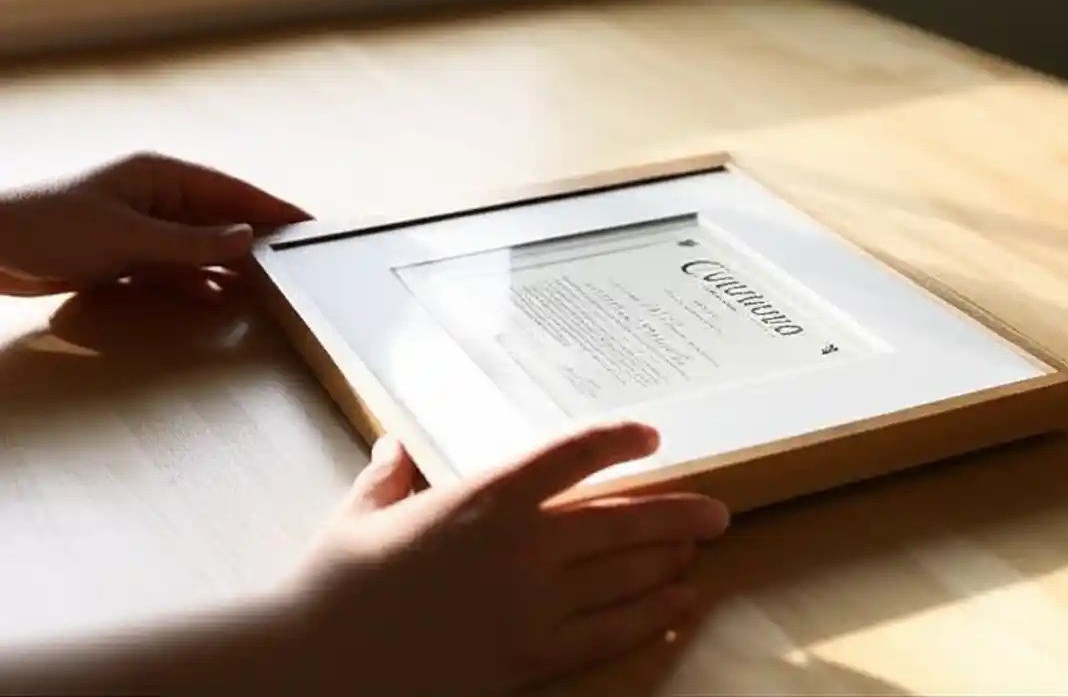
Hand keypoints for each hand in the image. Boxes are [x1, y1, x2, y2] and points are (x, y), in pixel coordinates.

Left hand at [0, 152, 309, 297]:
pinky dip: (200, 283)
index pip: (231, 191)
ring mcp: (144, 228)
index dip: (272, 208)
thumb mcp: (129, 236)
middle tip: (299, 265)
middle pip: (221, 220)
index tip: (309, 225)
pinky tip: (223, 299)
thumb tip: (246, 239)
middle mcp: (157, 198)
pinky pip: (178, 270)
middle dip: (258, 242)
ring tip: (271, 287)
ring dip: (231, 268)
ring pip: (203, 248)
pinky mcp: (128, 256)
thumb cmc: (49, 227)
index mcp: (160, 175)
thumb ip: (192, 243)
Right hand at [288, 422, 729, 695]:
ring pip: (624, 574)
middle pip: (620, 519)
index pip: (569, 455)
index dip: (618, 440)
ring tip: (699, 552)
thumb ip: (386, 476)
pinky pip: (608, 634)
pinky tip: (679, 606)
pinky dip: (650, 617)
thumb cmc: (332, 587)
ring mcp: (531, 603)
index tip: (651, 437)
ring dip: (669, 560)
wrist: (315, 667)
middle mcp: (520, 545)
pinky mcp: (530, 657)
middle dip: (676, 513)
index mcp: (482, 498)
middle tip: (717, 511)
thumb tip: (392, 447)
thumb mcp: (358, 515)